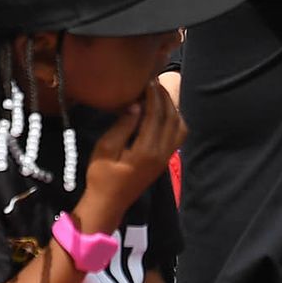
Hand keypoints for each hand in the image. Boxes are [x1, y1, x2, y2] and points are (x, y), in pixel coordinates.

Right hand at [77, 85, 182, 224]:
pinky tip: (164, 112)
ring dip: (172, 108)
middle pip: (171, 118)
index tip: (148, 79)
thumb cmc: (102, 176)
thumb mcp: (105, 149)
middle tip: (155, 81)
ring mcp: (166, 158)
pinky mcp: (165, 160)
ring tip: (159, 94)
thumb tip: (136, 106)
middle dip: (164, 97)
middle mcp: (162, 153)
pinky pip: (178, 136)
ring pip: (179, 127)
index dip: (154, 95)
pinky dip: (175, 120)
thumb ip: (122, 127)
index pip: (156, 115)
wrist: (110, 202)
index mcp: (146, 150)